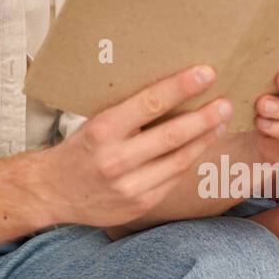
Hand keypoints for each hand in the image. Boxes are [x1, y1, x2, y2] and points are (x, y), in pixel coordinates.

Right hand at [44, 64, 229, 228]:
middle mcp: (116, 159)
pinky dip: (189, 160)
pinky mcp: (139, 204)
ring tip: (220, 123)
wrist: (53, 191)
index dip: (181, 87)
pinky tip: (199, 147)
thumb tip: (172, 91)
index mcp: (103, 130)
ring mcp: (129, 186)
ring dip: (204, 140)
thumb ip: (129, 113)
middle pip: (172, 135)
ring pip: (179, 160)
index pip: (150, 103)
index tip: (206, 73)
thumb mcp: (95, 123)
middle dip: (204, 117)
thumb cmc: (79, 149)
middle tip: (225, 103)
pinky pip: (173, 179)